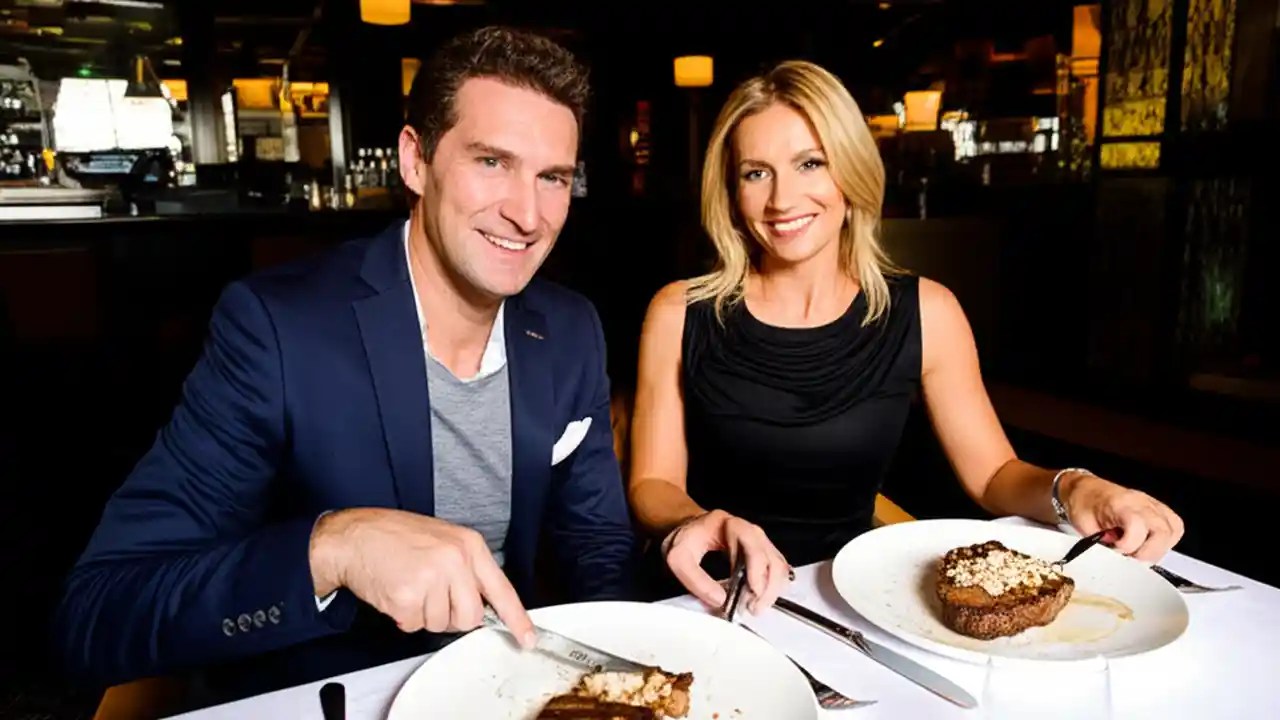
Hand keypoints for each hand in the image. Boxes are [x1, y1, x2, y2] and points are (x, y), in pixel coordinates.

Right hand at [309, 508, 534, 647]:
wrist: (355, 535)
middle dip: (451, 616)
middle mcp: (455, 561)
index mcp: (468, 545)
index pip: (501, 589)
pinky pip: (414, 624)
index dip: (516, 618)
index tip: (527, 638)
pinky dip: (403, 616)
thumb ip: (465, 568)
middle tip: (431, 597)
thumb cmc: (394, 536)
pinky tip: (395, 591)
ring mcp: (432, 578)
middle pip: (470, 617)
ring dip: (423, 614)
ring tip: (409, 586)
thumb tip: (479, 602)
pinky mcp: (408, 596)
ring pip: (441, 624)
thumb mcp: (442, 539)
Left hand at [662, 510, 790, 613]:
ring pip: (778, 565)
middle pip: (771, 557)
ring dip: (771, 590)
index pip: (752, 543)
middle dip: (766, 586)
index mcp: (730, 525)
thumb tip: (720, 599)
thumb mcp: (678, 558)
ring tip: (755, 607)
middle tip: (753, 607)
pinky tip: (759, 599)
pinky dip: (771, 587)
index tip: (754, 591)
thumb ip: (695, 578)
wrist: (687, 531)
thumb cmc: (685, 541)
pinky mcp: (761, 554)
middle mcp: (750, 531)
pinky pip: (776, 570)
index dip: (757, 568)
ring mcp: (758, 542)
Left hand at [1062, 473, 1185, 561]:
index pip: (1137, 524)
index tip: (1118, 551)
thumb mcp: (1084, 527)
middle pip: (1163, 530)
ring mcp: (1152, 504)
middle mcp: (1140, 502)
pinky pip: (1174, 526)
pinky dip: (1166, 541)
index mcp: (1119, 504)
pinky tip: (1150, 545)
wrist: (1084, 489)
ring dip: (1159, 549)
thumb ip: (1101, 545)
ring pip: (1174, 529)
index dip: (1129, 545)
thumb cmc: (1083, 504)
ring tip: (1139, 553)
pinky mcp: (1158, 509)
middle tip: (1132, 558)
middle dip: (1149, 553)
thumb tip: (1115, 561)